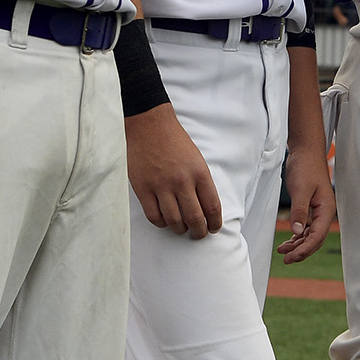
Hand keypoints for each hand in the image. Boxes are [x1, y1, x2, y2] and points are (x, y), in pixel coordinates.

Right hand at [125, 105, 222, 236]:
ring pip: (174, 221)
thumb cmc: (175, 142)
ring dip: (180, 229)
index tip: (214, 228)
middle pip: (195, 218)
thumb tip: (206, 208)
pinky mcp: (143, 189)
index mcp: (199, 173)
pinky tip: (165, 220)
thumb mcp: (197, 159)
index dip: (215, 223)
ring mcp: (161, 186)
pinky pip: (154, 216)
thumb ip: (201, 182)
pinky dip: (162, 223)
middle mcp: (182, 181)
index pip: (212, 206)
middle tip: (199, 234)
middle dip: (200, 232)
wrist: (149, 126)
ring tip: (182, 228)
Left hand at [278, 145, 335, 263]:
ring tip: (282, 252)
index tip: (291, 257)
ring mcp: (317, 211)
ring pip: (310, 235)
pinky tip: (287, 241)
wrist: (305, 151)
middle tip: (286, 260)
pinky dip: (297, 236)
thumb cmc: (305, 167)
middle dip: (302, 251)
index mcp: (326, 209)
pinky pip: (305, 228)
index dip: (305, 249)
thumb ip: (299, 212)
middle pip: (315, 239)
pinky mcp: (310, 207)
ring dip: (298, 245)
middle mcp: (324, 212)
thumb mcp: (300, 189)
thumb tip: (298, 233)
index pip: (318, 236)